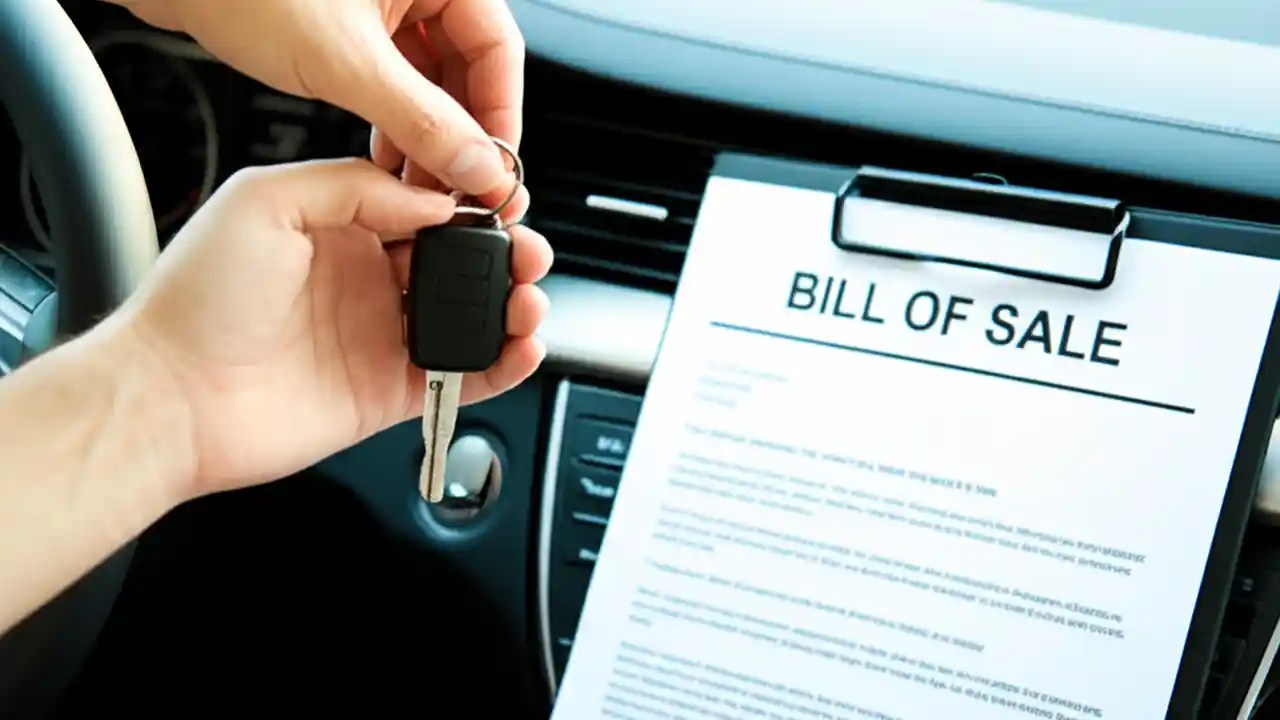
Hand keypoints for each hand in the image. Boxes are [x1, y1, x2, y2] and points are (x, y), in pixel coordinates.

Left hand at [114, 159, 552, 496]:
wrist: (171, 397)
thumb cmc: (197, 300)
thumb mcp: (266, 200)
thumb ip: (354, 186)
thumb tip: (433, 199)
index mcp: (339, 229)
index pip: (425, 207)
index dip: (469, 204)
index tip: (501, 202)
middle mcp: (365, 281)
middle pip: (459, 262)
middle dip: (503, 254)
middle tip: (526, 253)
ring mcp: (379, 338)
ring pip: (469, 319)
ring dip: (510, 306)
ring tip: (529, 299)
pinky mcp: (388, 392)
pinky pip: (462, 378)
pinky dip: (501, 366)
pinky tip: (524, 347)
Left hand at [115, 0, 527, 214]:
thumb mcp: (346, 64)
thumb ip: (422, 121)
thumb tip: (478, 168)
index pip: (498, 51)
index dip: (501, 116)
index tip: (493, 171)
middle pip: (468, 69)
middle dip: (463, 133)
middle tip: (459, 189)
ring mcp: (381, 5)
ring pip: (431, 79)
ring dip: (428, 134)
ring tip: (422, 187)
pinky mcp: (348, 26)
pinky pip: (394, 79)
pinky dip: (395, 120)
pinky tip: (389, 160)